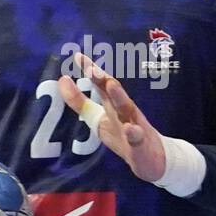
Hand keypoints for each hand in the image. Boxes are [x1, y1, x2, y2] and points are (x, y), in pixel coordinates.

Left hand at [57, 53, 166, 183]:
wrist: (153, 160)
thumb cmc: (124, 134)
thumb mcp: (98, 119)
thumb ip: (80, 102)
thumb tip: (62, 80)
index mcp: (113, 105)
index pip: (101, 85)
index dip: (90, 71)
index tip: (77, 56)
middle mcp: (124, 112)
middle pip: (113, 92)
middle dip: (103, 79)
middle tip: (91, 68)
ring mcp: (135, 126)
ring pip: (127, 110)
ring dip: (120, 97)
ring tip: (111, 84)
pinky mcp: (141, 145)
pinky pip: (138, 138)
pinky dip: (134, 133)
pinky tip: (130, 128)